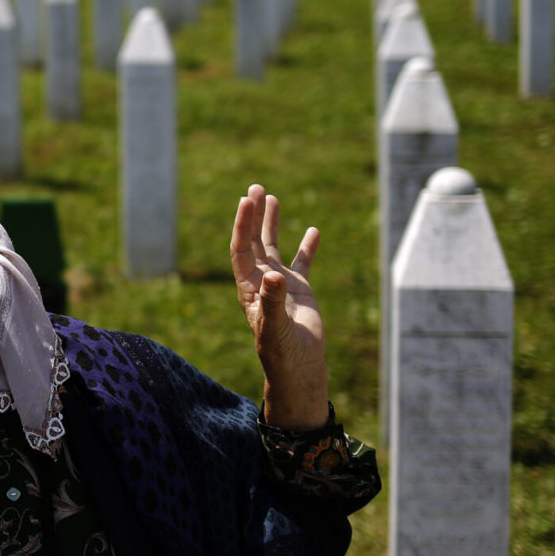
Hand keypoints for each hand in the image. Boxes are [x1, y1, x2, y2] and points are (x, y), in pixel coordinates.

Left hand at [229, 186, 328, 428]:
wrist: (299, 367)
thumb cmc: (281, 352)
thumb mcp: (275, 327)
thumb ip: (273, 301)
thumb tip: (273, 275)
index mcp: (249, 287)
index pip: (241, 249)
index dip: (242, 224)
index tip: (247, 200)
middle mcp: (261, 281)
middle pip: (253, 241)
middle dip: (253, 215)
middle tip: (256, 188)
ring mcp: (280, 284)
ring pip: (273, 246)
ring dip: (271, 223)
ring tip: (271, 197)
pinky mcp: (300, 290)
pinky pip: (302, 262)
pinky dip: (307, 247)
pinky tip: (313, 230)